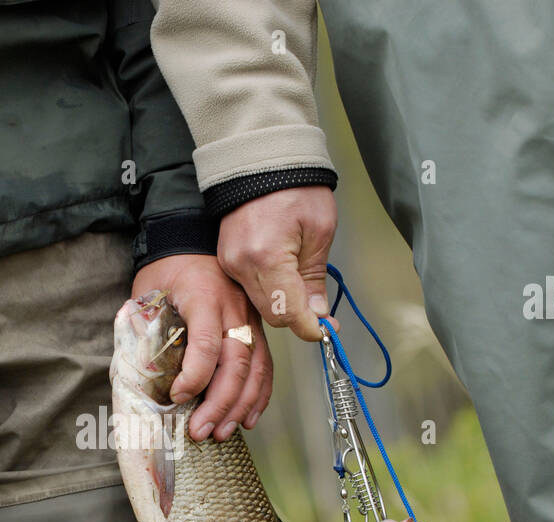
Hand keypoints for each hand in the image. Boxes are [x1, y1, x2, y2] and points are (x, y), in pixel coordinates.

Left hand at [132, 253, 272, 440]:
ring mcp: (250, 320)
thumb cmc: (166, 270)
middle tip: (200, 430)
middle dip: (219, 403)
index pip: (205, 344)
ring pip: (255, 369)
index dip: (193, 377)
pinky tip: (246, 418)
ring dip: (239, 406)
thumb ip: (144, 331)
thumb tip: (142, 377)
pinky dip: (258, 395)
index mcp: (204, 298)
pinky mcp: (257, 330)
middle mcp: (234, 309)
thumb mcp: (147, 294)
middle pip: (235, 363)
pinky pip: (265, 366)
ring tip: (221, 432)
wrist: (191, 240)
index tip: (175, 398)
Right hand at [216, 185, 335, 340]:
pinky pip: (249, 289)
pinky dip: (269, 292)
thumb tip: (317, 312)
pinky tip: (285, 280)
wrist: (262, 159)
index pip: (287, 312)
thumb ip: (315, 277)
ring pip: (260, 305)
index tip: (326, 330)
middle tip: (321, 314)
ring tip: (305, 291)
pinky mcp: (227, 259)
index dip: (310, 327)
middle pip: (272, 314)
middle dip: (298, 318)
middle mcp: (241, 264)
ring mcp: (230, 263)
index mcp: (266, 256)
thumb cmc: (294, 185)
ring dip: (283, 306)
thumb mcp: (319, 230)